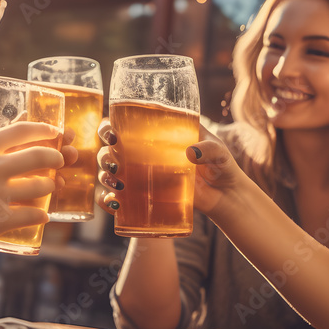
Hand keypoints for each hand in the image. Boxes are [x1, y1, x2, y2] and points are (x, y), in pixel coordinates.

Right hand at [0, 121, 66, 264]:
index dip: (42, 129)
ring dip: (51, 186)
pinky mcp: (2, 220)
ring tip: (53, 186)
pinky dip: (41, 215)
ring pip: (41, 185)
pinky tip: (43, 216)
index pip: (19, 130)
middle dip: (55, 157)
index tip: (53, 131)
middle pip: (39, 156)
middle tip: (60, 160)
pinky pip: (33, 215)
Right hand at [95, 119, 246, 218]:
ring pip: (110, 172)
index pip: (123, 123)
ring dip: (105, 177)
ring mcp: (142, 175)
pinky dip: (109, 201)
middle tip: (114, 163)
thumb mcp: (218, 152)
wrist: (225, 197)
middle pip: (110, 148)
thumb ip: (209, 148)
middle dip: (103, 155)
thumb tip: (191, 153)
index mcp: (156, 132)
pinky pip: (119, 198)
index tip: (112, 135)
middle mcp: (143, 152)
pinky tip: (113, 205)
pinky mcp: (146, 196)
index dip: (108, 126)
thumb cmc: (221, 166)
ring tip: (117, 186)